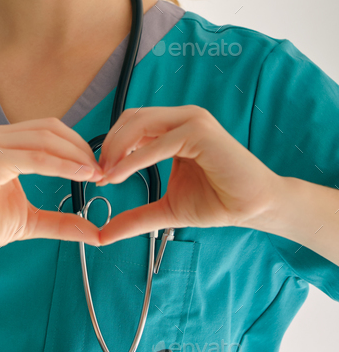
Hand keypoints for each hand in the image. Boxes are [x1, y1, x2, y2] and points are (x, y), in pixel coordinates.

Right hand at [0, 117, 103, 260]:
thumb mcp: (29, 220)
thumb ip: (59, 221)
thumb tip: (95, 232)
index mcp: (4, 142)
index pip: (50, 131)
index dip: (78, 147)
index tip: (99, 169)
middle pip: (52, 129)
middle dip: (82, 149)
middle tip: (103, 171)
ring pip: (46, 139)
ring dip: (76, 156)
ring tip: (96, 174)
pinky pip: (36, 158)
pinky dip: (62, 165)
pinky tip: (81, 176)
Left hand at [94, 104, 282, 244]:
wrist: (254, 207)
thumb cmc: (217, 201)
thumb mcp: (166, 208)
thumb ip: (136, 217)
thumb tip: (103, 234)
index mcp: (174, 127)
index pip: (130, 124)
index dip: (110, 145)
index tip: (97, 173)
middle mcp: (182, 117)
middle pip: (130, 119)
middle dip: (108, 145)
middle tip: (97, 174)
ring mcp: (192, 121)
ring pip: (139, 125)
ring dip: (116, 150)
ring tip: (106, 176)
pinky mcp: (200, 132)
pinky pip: (157, 143)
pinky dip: (133, 160)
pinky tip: (118, 176)